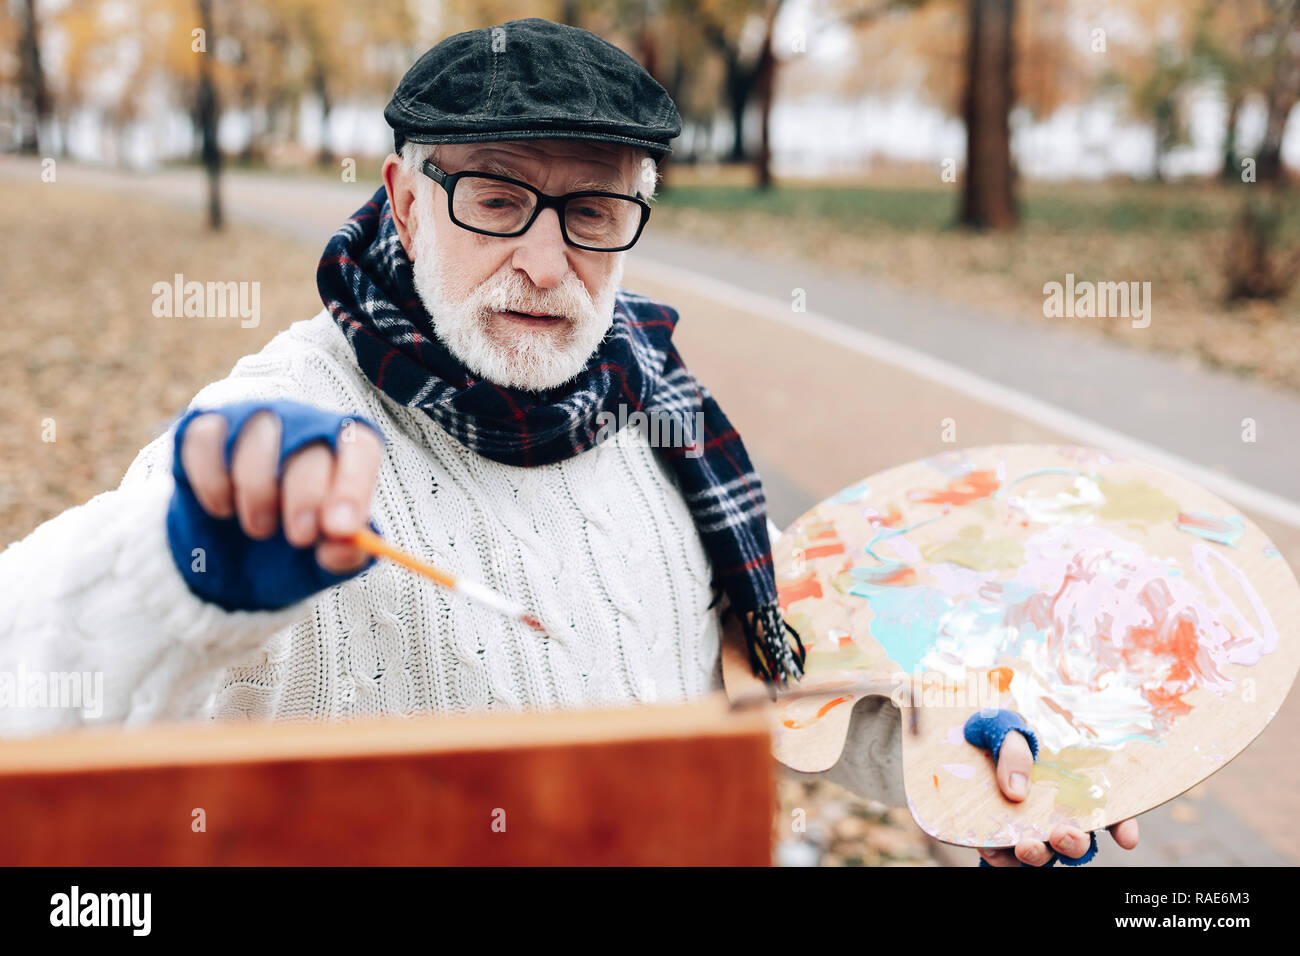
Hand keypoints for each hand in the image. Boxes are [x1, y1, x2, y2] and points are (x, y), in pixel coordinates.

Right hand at [179, 407, 382, 573]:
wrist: (230, 548)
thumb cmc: (294, 542)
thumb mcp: (324, 557)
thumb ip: (344, 554)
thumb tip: (345, 548)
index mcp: (343, 451)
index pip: (359, 447)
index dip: (353, 484)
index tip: (341, 528)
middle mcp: (303, 426)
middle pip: (310, 445)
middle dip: (305, 495)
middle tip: (300, 538)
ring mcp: (254, 422)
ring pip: (258, 435)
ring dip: (257, 489)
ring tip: (260, 529)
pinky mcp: (207, 427)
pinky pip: (206, 439)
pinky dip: (212, 480)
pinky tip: (221, 509)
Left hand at [977, 729, 1139, 865]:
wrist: (957, 735)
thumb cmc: (992, 729)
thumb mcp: (1003, 726)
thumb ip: (1014, 750)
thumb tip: (1016, 791)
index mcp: (1069, 784)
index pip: (1107, 810)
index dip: (1122, 826)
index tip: (1126, 839)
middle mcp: (1054, 812)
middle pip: (1076, 840)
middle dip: (1074, 843)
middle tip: (1062, 834)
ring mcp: (1027, 827)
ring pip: (1045, 856)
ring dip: (1040, 856)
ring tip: (1026, 846)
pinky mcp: (999, 837)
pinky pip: (1006, 860)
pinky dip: (1001, 859)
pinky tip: (990, 848)